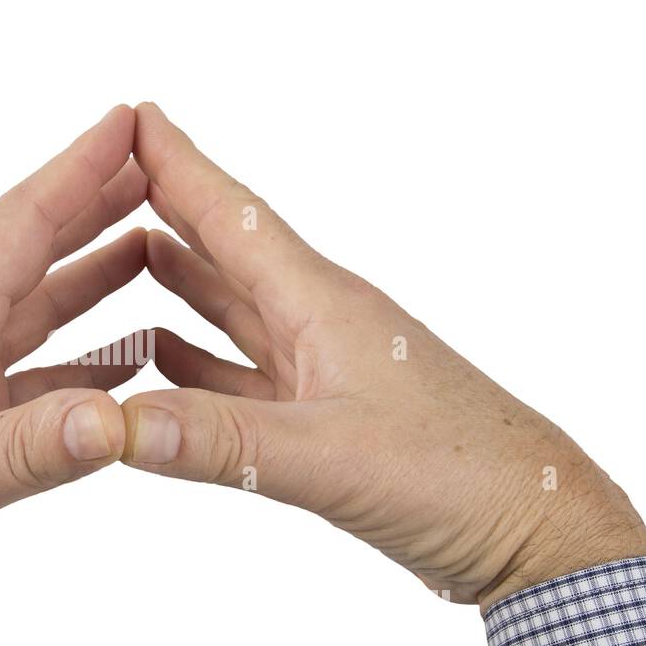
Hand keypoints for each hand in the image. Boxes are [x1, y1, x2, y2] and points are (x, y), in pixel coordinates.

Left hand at [0, 105, 147, 630]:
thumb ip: (33, 450)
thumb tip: (119, 423)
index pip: (22, 223)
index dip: (79, 168)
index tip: (129, 120)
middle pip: (33, 248)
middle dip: (94, 202)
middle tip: (157, 168)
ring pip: (35, 305)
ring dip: (91, 273)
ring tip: (149, 244)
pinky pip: (33, 369)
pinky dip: (81, 356)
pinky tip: (123, 360)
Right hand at [122, 103, 645, 609]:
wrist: (532, 531)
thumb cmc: (459, 477)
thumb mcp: (327, 458)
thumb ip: (218, 442)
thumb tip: (113, 424)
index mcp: (323, 306)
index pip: (235, 218)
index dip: (182, 165)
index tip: (135, 115)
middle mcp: (321, 324)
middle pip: (230, 252)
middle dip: (172, 207)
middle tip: (114, 172)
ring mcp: (325, 370)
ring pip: (238, 309)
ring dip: (185, 279)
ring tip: (131, 249)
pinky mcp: (328, 418)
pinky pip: (245, 373)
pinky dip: (200, 360)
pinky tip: (170, 358)